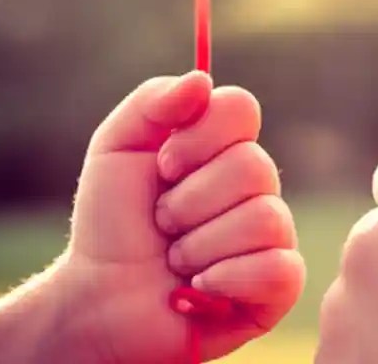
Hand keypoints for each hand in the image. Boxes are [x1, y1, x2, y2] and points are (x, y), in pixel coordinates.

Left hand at [53, 72, 304, 362]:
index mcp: (225, 148)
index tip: (163, 165)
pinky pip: (279, 269)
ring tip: (176, 261)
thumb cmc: (110, 225)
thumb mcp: (116, 149)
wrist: (98, 298)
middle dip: (189, 201)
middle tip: (162, 221)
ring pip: (264, 218)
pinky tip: (200, 289)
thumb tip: (202, 79)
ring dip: (200, 245)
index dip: (200, 136)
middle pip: (254, 166)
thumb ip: (152, 101)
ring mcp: (271, 236)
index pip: (242, 108)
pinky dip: (228, 278)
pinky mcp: (277, 288)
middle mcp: (256, 187)